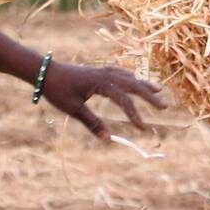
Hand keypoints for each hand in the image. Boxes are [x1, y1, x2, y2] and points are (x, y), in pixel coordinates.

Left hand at [40, 61, 165, 139]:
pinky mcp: (98, 71)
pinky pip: (120, 73)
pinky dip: (130, 77)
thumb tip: (108, 138)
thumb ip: (92, 123)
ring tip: (158, 90)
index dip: (135, 115)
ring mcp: (102, 71)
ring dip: (143, 84)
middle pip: (133, 85)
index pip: (124, 100)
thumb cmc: (58, 90)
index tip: (143, 128)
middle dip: (149, 96)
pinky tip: (134, 79)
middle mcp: (106, 75)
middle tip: (164, 106)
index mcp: (101, 84)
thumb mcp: (74, 109)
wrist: (45, 71)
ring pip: (128, 77)